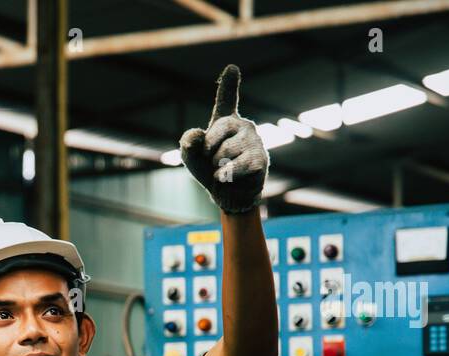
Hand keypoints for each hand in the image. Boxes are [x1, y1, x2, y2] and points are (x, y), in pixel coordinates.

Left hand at [178, 65, 268, 214]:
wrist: (227, 194)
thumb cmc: (209, 170)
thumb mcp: (192, 156)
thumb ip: (188, 143)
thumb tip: (196, 136)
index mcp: (226, 121)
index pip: (227, 99)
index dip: (229, 84)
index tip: (232, 68)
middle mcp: (244, 126)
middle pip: (213, 136)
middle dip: (207, 153)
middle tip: (214, 162)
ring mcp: (255, 141)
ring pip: (223, 152)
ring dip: (216, 167)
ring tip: (224, 169)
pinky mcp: (260, 160)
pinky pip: (234, 167)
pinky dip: (225, 176)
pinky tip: (229, 177)